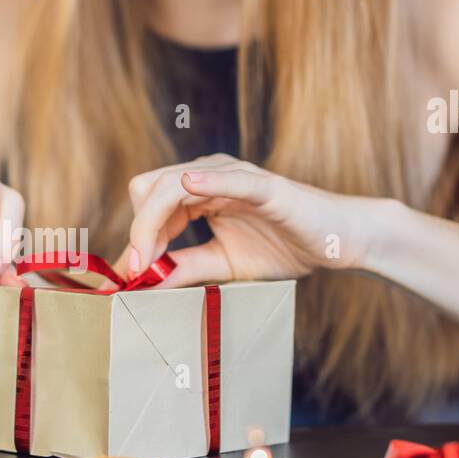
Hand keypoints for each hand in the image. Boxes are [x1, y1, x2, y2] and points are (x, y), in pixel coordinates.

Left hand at [121, 154, 380, 286]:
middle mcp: (209, 176)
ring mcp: (235, 176)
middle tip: (137, 269)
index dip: (134, 239)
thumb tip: (143, 281)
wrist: (335, 243)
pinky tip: (189, 184)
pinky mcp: (264, 186)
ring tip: (149, 256)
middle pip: (151, 188)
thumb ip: (185, 268)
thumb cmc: (283, 247)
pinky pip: (231, 179)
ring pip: (176, 184)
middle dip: (137, 229)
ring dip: (154, 221)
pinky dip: (208, 181)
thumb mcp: (222, 264)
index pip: (148, 204)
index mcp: (197, 192)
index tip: (124, 276)